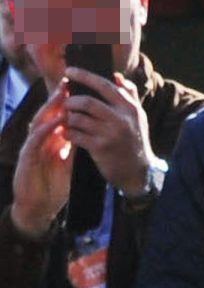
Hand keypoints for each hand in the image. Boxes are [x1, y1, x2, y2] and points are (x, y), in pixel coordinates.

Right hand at [10, 83, 70, 238]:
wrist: (39, 206)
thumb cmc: (54, 184)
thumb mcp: (70, 162)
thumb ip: (76, 146)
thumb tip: (92, 131)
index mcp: (50, 139)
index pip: (59, 116)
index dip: (69, 102)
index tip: (83, 89)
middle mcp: (40, 139)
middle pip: (49, 113)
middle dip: (59, 97)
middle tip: (71, 81)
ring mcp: (32, 146)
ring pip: (40, 121)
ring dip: (52, 107)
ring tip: (63, 94)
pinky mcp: (27, 157)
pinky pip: (36, 140)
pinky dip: (47, 130)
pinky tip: (56, 122)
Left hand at [63, 67, 156, 196]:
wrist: (139, 171)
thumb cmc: (135, 141)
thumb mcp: (139, 117)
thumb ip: (130, 95)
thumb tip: (117, 76)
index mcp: (130, 108)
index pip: (104, 85)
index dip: (84, 76)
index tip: (69, 71)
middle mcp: (121, 119)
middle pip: (87, 101)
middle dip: (71, 101)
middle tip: (66, 102)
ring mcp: (110, 134)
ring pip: (78, 118)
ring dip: (68, 118)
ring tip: (68, 120)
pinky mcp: (100, 148)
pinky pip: (75, 135)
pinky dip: (68, 133)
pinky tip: (69, 134)